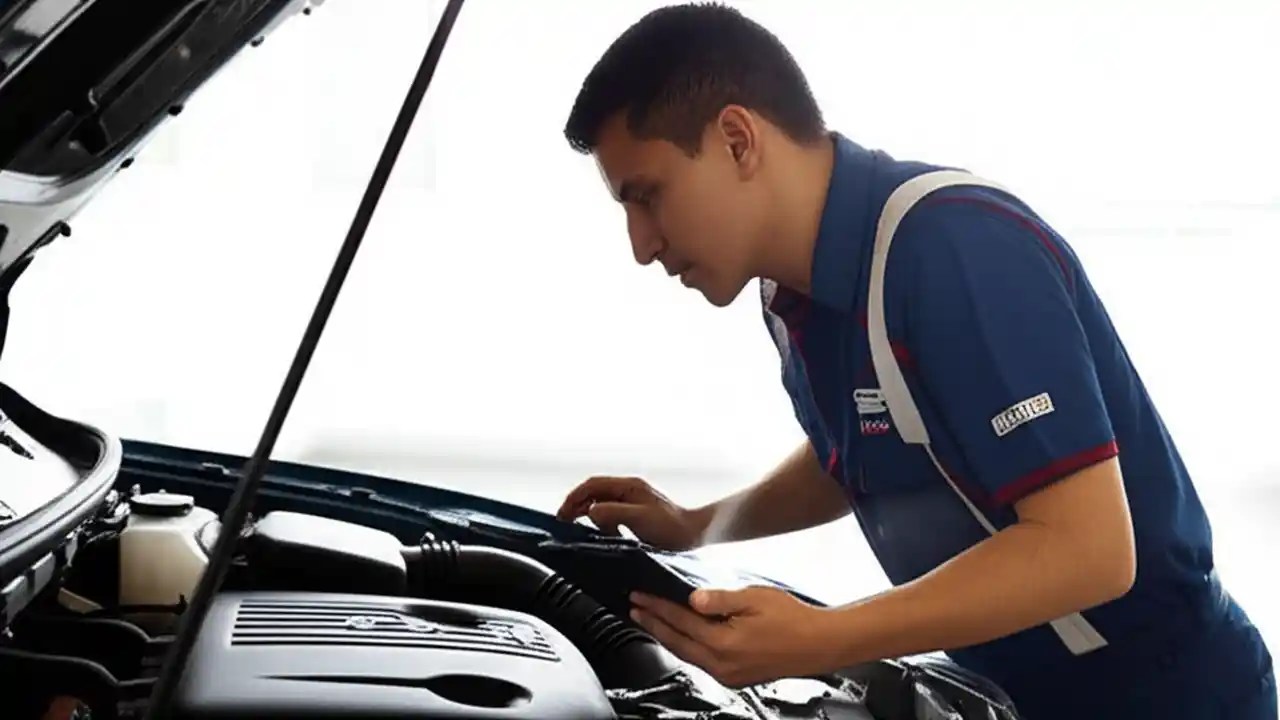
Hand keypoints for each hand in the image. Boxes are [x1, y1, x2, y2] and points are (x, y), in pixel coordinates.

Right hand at [555, 476, 704, 550]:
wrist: (696, 534)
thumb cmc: (671, 528)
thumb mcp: (640, 519)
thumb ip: (613, 513)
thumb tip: (590, 512)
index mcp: (629, 486)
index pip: (592, 485)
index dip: (574, 498)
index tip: (563, 515)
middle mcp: (629, 489)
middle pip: (594, 491)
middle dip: (577, 505)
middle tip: (565, 524)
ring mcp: (633, 500)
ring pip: (602, 502)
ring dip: (589, 514)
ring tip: (581, 530)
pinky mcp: (637, 513)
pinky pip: (612, 513)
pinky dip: (602, 522)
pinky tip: (604, 535)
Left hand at [629, 586, 841, 687]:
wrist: (819, 644)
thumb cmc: (792, 618)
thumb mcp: (754, 598)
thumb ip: (719, 600)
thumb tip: (690, 599)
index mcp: (724, 643)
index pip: (680, 621)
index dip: (657, 607)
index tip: (639, 596)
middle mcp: (722, 664)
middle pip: (676, 642)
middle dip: (652, 624)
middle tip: (634, 608)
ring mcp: (728, 675)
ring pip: (686, 654)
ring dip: (666, 636)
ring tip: (650, 621)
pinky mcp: (735, 678)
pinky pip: (700, 661)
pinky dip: (685, 647)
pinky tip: (681, 637)